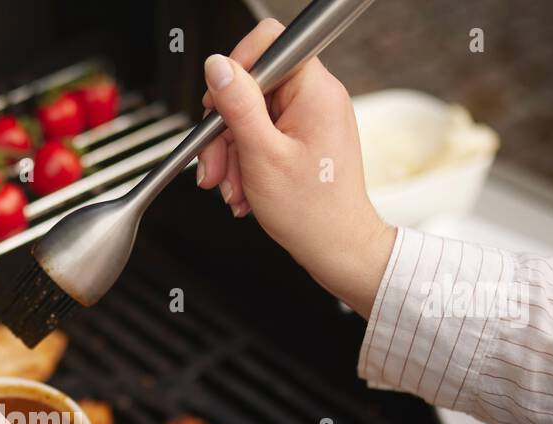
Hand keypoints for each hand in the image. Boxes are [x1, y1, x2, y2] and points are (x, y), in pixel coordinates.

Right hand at [196, 19, 395, 316]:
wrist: (336, 248)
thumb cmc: (311, 211)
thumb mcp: (261, 155)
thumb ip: (238, 104)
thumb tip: (218, 66)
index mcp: (314, 91)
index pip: (268, 45)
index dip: (236, 72)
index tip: (219, 107)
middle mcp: (317, 98)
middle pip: (253, 87)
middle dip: (226, 130)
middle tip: (216, 166)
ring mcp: (311, 118)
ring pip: (252, 116)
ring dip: (232, 154)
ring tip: (232, 188)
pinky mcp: (305, 138)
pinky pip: (263, 136)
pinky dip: (246, 162)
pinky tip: (244, 190)